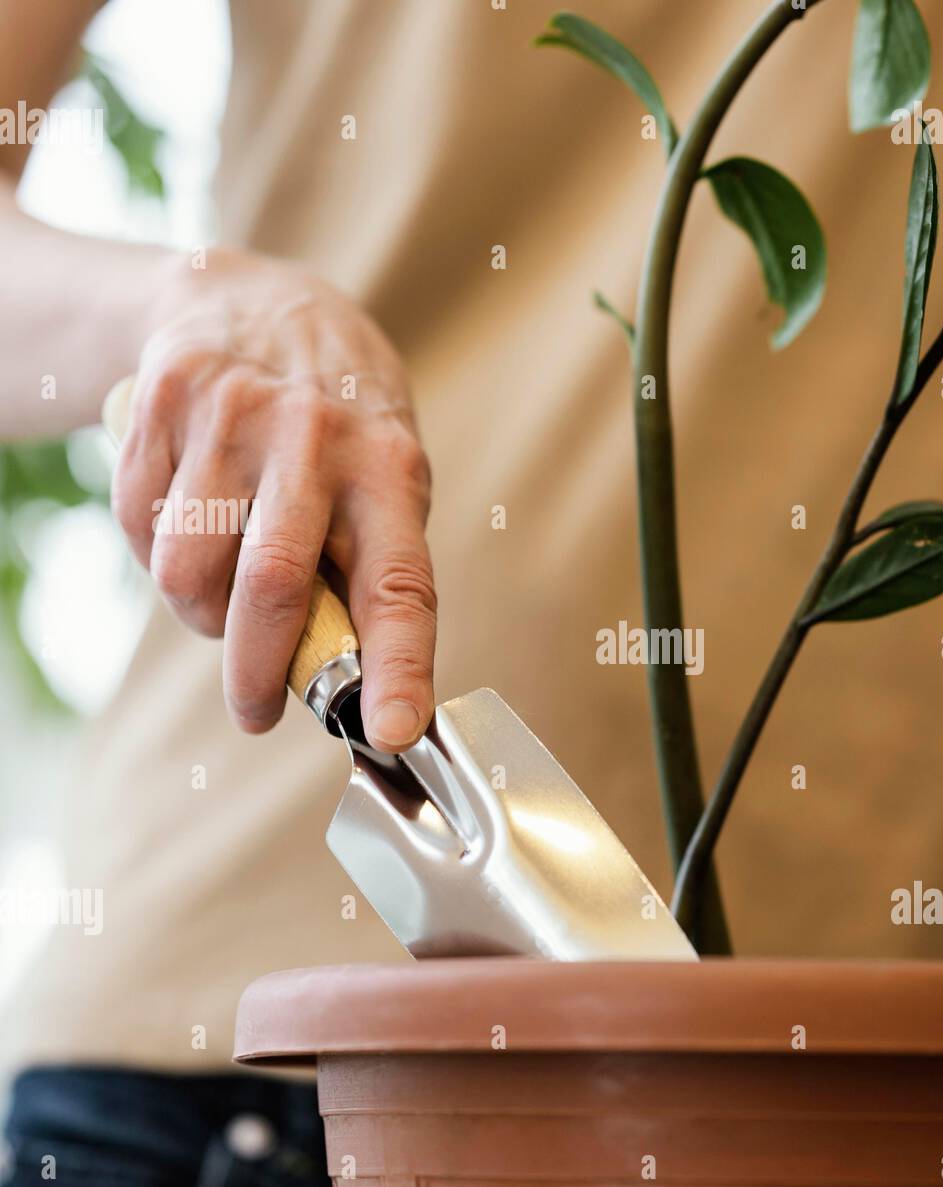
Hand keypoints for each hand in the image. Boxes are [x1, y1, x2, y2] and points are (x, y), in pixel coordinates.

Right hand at [112, 247, 435, 751]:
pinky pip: (141, 530)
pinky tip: (189, 528)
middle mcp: (315, 438)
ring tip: (224, 597)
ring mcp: (232, 415)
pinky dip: (158, 559)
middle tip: (255, 712)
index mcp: (389, 469)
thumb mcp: (384, 478)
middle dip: (257, 674)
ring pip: (188, 572)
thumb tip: (355, 685)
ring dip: (202, 615)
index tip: (395, 732)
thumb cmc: (338, 422)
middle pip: (271, 586)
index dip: (400, 667)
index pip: (402, 584)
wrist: (257, 301)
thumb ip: (368, 566)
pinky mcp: (163, 402)